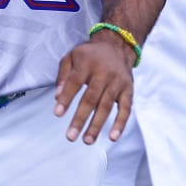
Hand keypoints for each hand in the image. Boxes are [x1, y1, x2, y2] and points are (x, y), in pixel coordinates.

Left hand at [53, 30, 135, 144]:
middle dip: (80, 118)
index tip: (58, 113)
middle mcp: (104, 73)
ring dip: (97, 125)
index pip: (75, 82)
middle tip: (71, 136)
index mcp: (87, 64)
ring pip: (106, 106)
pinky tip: (113, 136)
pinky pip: (126, 109)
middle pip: (91, 98)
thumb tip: (57, 97)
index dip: (66, 98)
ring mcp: (117, 82)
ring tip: (87, 140)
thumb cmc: (90, 54)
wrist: (117, 45)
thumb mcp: (72, 56)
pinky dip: (120, 124)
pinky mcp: (128, 90)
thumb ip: (63, 75)